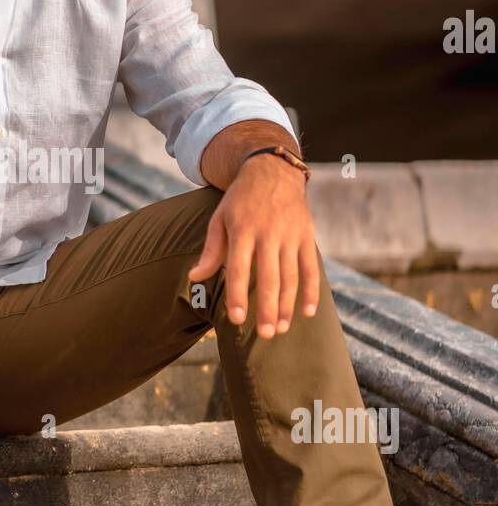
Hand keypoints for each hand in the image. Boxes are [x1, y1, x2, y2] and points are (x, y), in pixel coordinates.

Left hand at [187, 155, 318, 336]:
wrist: (272, 171)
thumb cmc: (240, 200)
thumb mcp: (220, 219)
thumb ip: (211, 251)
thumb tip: (194, 278)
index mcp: (242, 229)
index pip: (239, 268)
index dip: (238, 295)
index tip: (237, 319)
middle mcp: (268, 233)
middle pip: (269, 277)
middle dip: (268, 308)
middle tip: (266, 335)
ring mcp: (290, 234)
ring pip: (291, 276)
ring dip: (288, 305)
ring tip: (281, 329)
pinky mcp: (306, 235)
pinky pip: (310, 267)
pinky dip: (311, 290)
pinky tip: (307, 312)